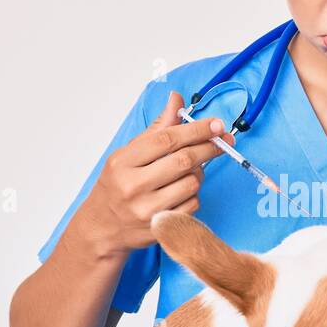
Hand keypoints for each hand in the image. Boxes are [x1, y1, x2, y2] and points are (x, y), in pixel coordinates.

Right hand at [71, 90, 234, 258]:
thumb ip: (157, 128)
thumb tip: (176, 99)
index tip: (216, 124)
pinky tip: (183, 190)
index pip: (167, 139)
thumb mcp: (129, 153)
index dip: (197, 130)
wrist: (103, 226)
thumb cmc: (117, 185)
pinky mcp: (161, 226)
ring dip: (199, 173)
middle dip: (209, 147)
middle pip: (184, 160)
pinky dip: (195, 194)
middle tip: (223, 140)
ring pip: (192, 183)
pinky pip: (193, 204)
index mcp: (123, 161)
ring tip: (191, 170)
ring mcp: (147, 209)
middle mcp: (133, 185)